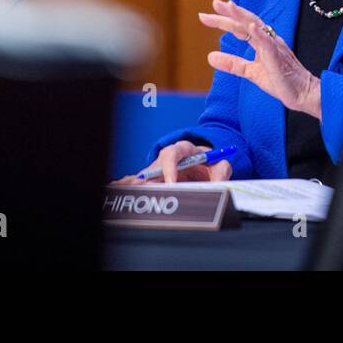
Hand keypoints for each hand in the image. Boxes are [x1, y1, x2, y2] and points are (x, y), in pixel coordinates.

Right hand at [108, 141, 231, 185]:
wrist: (205, 163)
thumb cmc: (211, 163)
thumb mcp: (221, 164)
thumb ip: (222, 171)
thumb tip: (219, 182)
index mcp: (183, 149)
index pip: (172, 153)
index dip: (169, 168)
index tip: (171, 183)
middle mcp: (167, 158)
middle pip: (154, 167)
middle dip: (148, 181)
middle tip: (145, 193)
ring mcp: (159, 169)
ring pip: (145, 177)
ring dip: (136, 186)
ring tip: (127, 192)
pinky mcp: (156, 180)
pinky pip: (142, 185)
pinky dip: (132, 188)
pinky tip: (120, 191)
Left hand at [198, 0, 321, 119]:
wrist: (303, 95)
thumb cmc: (281, 81)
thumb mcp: (251, 72)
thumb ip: (232, 63)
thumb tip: (210, 57)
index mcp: (261, 42)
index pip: (240, 27)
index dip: (223, 20)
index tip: (205, 15)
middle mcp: (268, 39)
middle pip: (246, 21)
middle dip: (230, 12)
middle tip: (214, 3)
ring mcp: (274, 47)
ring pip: (257, 27)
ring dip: (243, 15)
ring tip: (229, 5)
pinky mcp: (279, 58)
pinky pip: (269, 44)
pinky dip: (260, 34)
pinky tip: (251, 26)